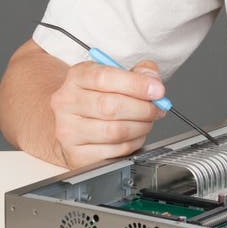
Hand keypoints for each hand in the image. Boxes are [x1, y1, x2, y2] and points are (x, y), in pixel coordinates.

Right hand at [50, 58, 166, 168]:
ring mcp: (69, 131)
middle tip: (157, 108)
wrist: (73, 119)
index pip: (104, 78)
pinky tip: (135, 135)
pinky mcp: (77, 155)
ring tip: (147, 120)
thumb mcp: (116, 74)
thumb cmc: (99, 95)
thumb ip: (139, 72)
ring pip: (115, 131)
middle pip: (110, 107)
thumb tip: (153, 81)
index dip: (136, 84)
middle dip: (143, 108)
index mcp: (77, 77)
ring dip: (141, 126)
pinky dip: (134, 143)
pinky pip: (115, 151)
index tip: (157, 90)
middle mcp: (67, 103)